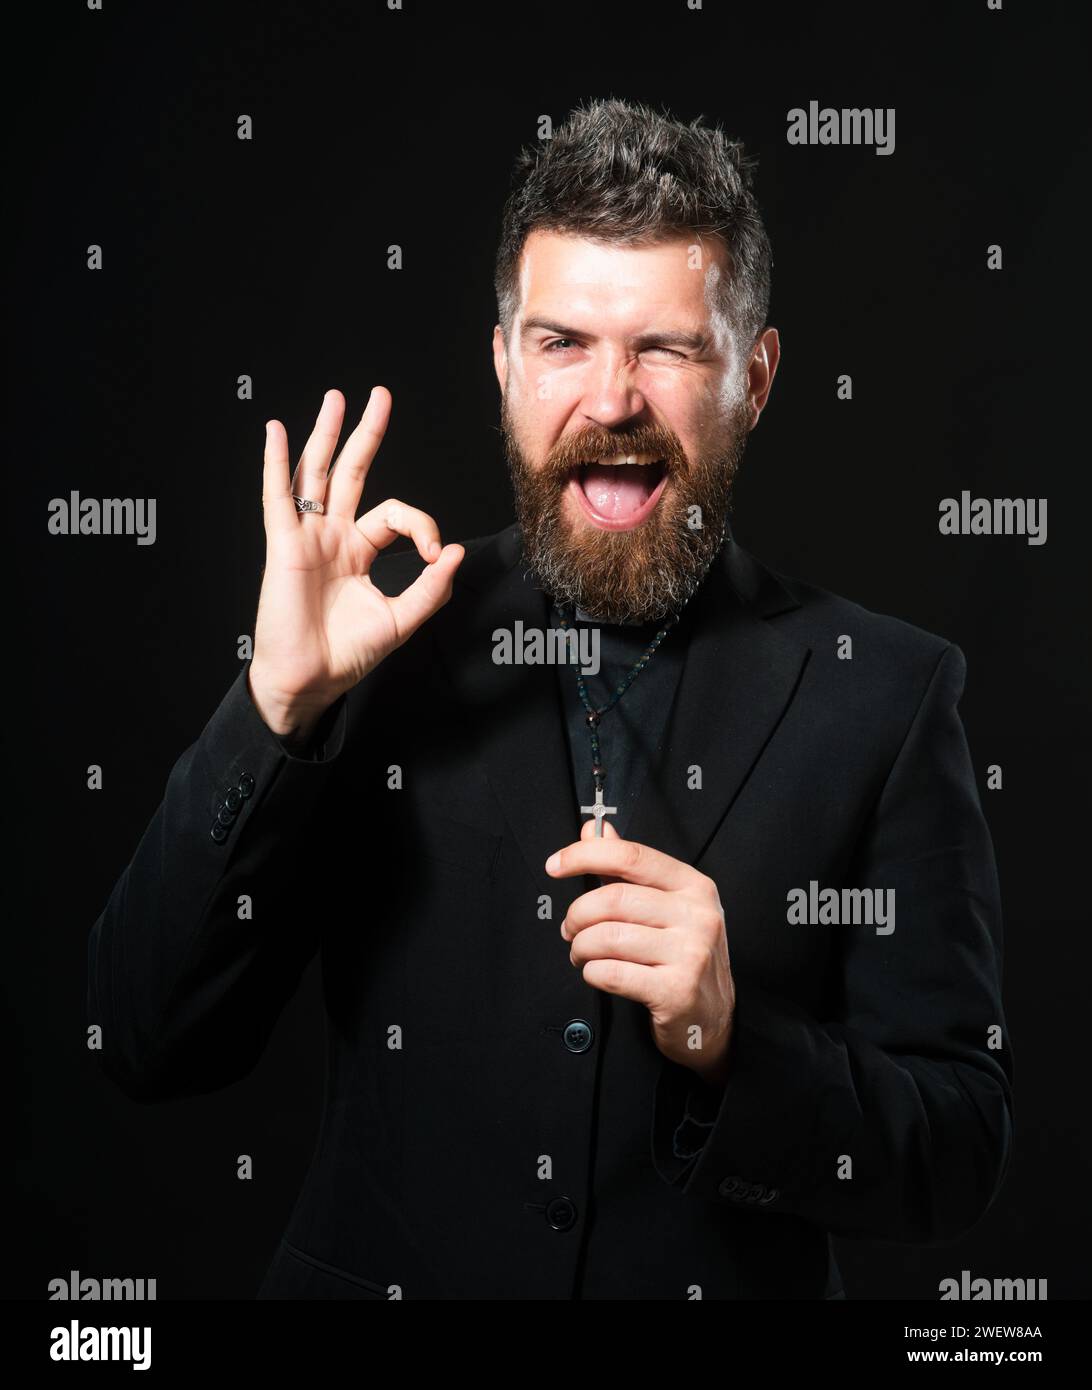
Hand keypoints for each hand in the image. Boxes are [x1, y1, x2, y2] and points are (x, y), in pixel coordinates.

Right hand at [250, 387, 463, 736]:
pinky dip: (275, 464)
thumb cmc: (347, 655)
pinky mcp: (285, 546)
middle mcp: (333, 537)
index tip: (435, 557)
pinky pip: (278, 498)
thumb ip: (431, 588)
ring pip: (317, 475)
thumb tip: (455, 552)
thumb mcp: (401, 620)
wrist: (310, 681)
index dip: (422, 526)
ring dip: (325, 435)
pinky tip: (274, 432)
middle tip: (380, 396)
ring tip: (336, 398)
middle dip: (367, 433)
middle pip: (352, 472)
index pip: (394, 514)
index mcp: (359, 551)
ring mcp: (307, 538)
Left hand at [547, 818, 735, 1084]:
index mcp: (693, 886)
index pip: (631, 857)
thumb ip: (629, 868)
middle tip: (569, 929)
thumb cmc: (683, 957)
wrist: (712, 1021)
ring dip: (580, 947)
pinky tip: (598, 974)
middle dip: (577, 915)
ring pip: (607, 937)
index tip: (555, 865)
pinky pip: (612, 973)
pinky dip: (592, 973)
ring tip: (581, 953)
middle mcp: (698, 915)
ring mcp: (691, 953)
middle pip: (612, 899)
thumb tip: (596, 829)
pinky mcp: (677, 990)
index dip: (585, 856)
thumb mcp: (667, 907)